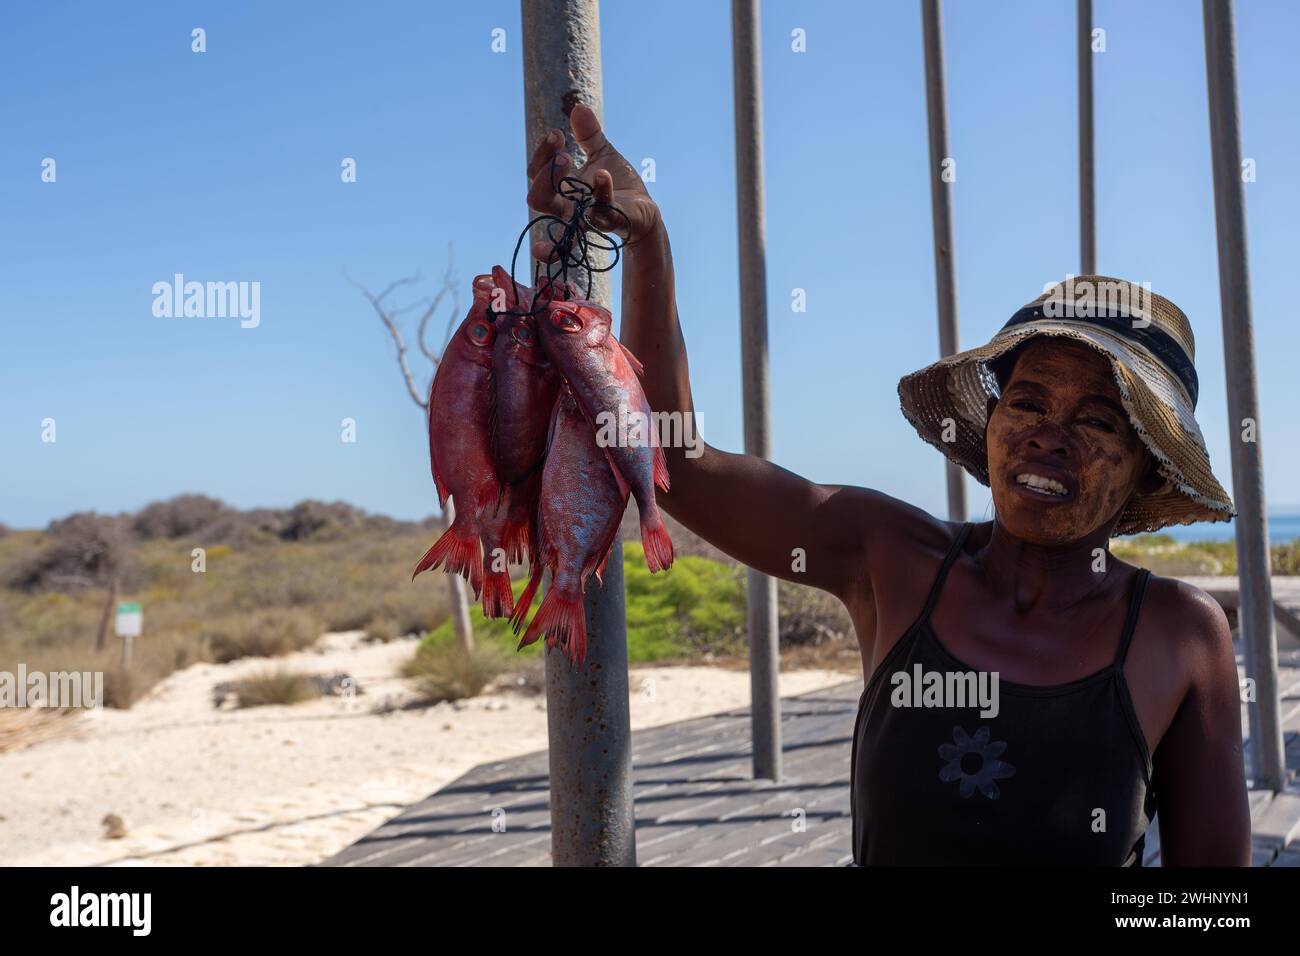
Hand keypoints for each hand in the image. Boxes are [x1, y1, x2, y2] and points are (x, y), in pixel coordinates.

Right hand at [526, 104, 660, 258]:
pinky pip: (601, 212)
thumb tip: (579, 108)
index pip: (536, 174)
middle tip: (563, 153)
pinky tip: (603, 174)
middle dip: (544, 172)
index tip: (558, 134)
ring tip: (568, 158)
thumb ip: (590, 135)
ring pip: (561, 214)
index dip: (542, 153)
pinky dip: (601, 191)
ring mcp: (587, 217)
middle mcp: (568, 207)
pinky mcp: (611, 221)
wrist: (642, 208)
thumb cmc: (617, 184)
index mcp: (561, 188)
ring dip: (558, 184)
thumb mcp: (602, 153)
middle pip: (537, 198)